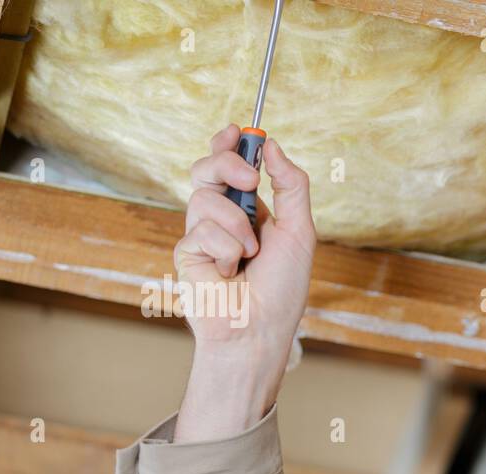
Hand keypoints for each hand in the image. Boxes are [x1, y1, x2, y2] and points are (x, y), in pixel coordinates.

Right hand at [173, 125, 315, 441]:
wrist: (260, 329)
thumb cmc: (283, 289)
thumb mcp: (301, 232)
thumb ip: (291, 187)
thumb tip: (272, 146)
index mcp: (251, 211)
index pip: (231, 166)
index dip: (228, 144)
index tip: (237, 131)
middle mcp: (223, 219)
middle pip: (207, 169)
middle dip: (225, 163)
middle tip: (249, 180)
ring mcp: (201, 234)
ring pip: (204, 197)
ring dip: (236, 225)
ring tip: (250, 255)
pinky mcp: (185, 252)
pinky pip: (200, 230)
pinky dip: (224, 250)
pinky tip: (230, 272)